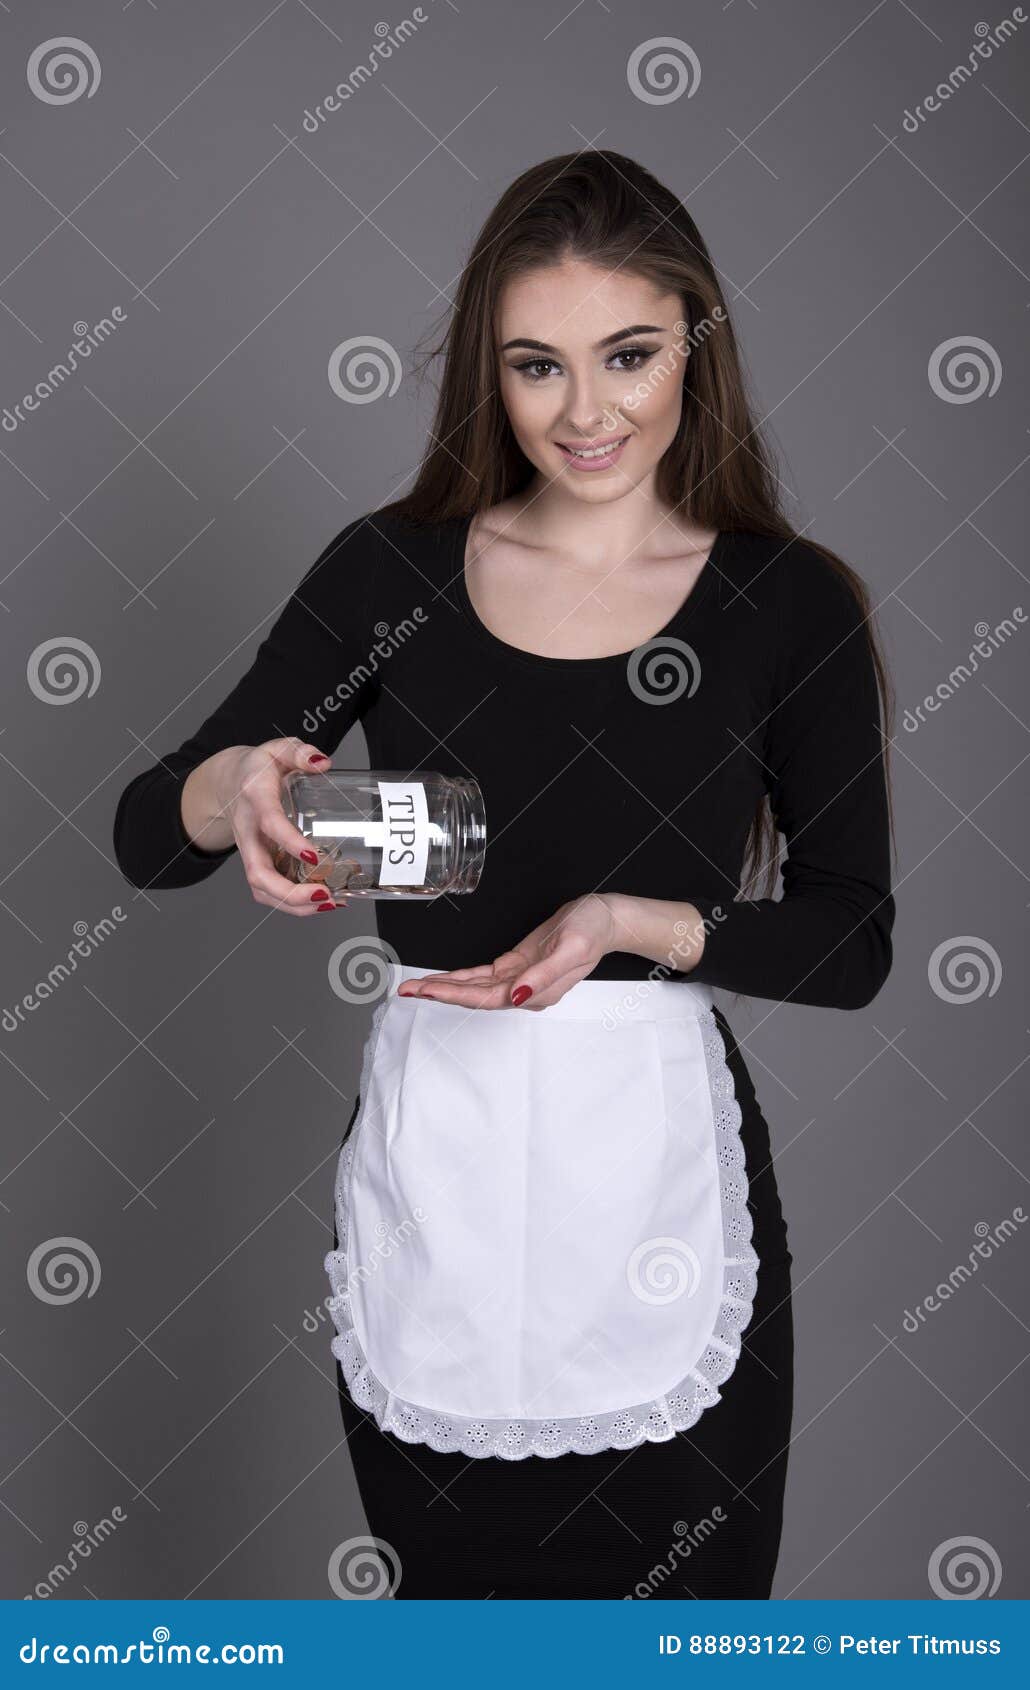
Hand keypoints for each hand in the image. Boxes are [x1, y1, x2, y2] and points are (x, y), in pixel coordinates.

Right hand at [209, 737, 349, 915]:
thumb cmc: (259, 767)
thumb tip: (323, 763)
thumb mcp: (278, 749)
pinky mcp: (256, 862)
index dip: (289, 842)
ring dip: (294, 905)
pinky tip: (322, 901)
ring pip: (262, 889)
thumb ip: (299, 752)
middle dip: (290, 893)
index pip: (269, 823)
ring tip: (329, 903)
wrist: (228, 781)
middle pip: (258, 873)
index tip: (314, 855)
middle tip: (325, 895)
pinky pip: (269, 891)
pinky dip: (293, 904)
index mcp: (255, 798)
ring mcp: (249, 851)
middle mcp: (247, 831)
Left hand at [397, 893, 620, 1009]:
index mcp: (537, 991)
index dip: (455, 995)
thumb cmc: (592, 930)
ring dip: (445, 986)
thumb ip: (543, 976)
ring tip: (417, 985)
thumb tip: (517, 996)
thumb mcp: (571, 949)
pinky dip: (461, 977)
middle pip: (475, 996)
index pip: (487, 998)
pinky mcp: (517, 966)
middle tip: (408, 990)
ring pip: (475, 988)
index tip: (428, 990)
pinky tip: (442, 978)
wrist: (604, 919)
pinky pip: (483, 976)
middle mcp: (526, 990)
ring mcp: (520, 980)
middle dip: (440, 992)